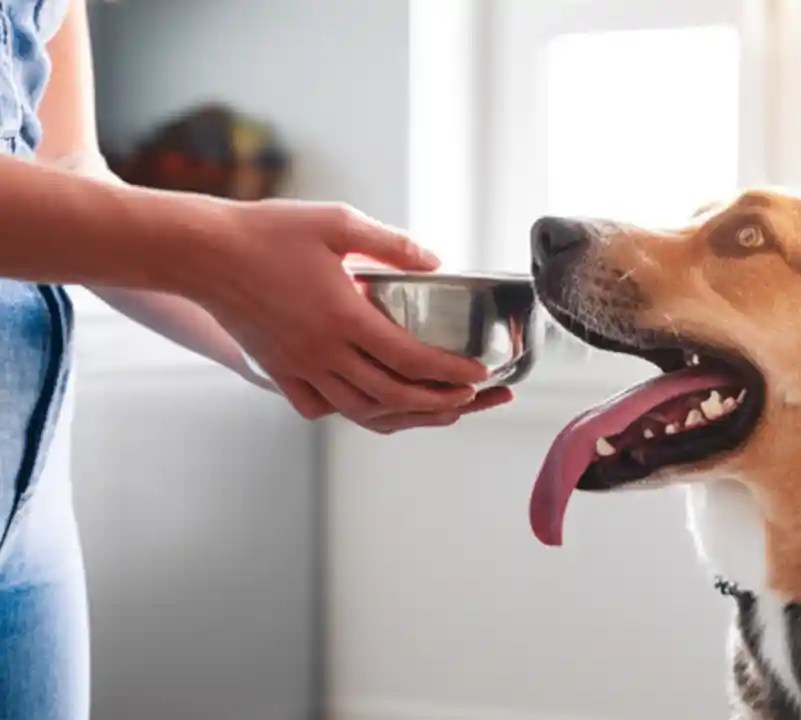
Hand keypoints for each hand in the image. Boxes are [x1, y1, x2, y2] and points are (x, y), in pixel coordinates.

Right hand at [185, 198, 512, 430]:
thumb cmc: (268, 230)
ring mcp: (298, 366)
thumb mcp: (337, 222)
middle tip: (470, 398)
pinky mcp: (277, 369)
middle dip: (439, 403)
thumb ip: (391, 243)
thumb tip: (436, 261)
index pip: (411, 359)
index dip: (450, 372)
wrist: (200, 252)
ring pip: (358, 409)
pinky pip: (317, 406)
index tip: (479, 375)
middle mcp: (323, 351)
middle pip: (392, 395)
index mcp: (344, 317)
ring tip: (432, 408)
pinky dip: (348, 410)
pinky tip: (367, 400)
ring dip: (401, 414)